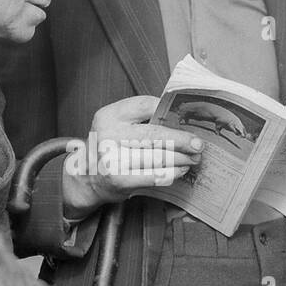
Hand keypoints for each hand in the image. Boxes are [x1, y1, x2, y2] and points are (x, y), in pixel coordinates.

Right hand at [61, 95, 202, 218]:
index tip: (185, 118)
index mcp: (109, 115)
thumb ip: (142, 119)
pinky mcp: (118, 179)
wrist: (88, 177)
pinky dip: (171, 173)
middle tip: (198, 144)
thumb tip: (181, 119)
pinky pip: (153, 175)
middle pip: (154, 134)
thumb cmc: (111, 148)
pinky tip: (180, 171)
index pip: (145, 105)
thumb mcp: (117, 125)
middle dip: (181, 140)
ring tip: (193, 159)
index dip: (168, 111)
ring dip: (181, 159)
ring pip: (157, 157)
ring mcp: (111, 158)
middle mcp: (107, 134)